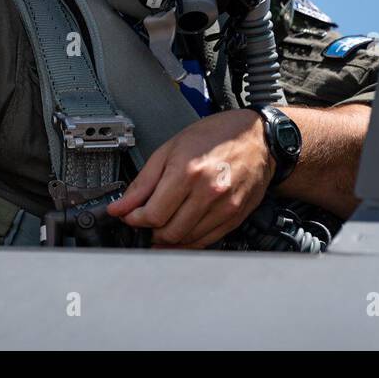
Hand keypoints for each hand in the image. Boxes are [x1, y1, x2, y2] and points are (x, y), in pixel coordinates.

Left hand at [106, 108, 275, 247]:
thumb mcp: (171, 148)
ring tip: (163, 224)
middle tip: (145, 220)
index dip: (135, 219)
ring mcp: (224, 207)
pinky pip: (206, 241)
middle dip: (150, 231)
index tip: (130, 215)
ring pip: (186, 240)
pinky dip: (189, 241)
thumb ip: (143, 182)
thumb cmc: (216, 136)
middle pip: (168, 232)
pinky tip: (182, 229)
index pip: (153, 215)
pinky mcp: (235, 217)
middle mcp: (208, 192)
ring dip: (168, 238)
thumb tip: (120, 206)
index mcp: (188, 171)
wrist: (258, 138)